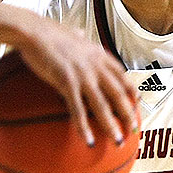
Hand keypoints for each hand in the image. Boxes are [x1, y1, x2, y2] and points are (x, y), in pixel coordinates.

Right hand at [17, 19, 138, 146]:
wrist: (35, 31)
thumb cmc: (50, 33)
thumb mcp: (73, 34)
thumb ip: (81, 37)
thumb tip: (81, 34)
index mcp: (99, 55)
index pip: (123, 76)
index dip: (132, 92)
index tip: (137, 104)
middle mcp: (96, 66)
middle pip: (119, 94)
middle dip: (128, 114)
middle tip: (133, 130)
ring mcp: (83, 75)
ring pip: (102, 106)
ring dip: (111, 126)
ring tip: (117, 140)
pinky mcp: (67, 82)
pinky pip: (78, 109)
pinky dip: (84, 127)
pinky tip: (87, 139)